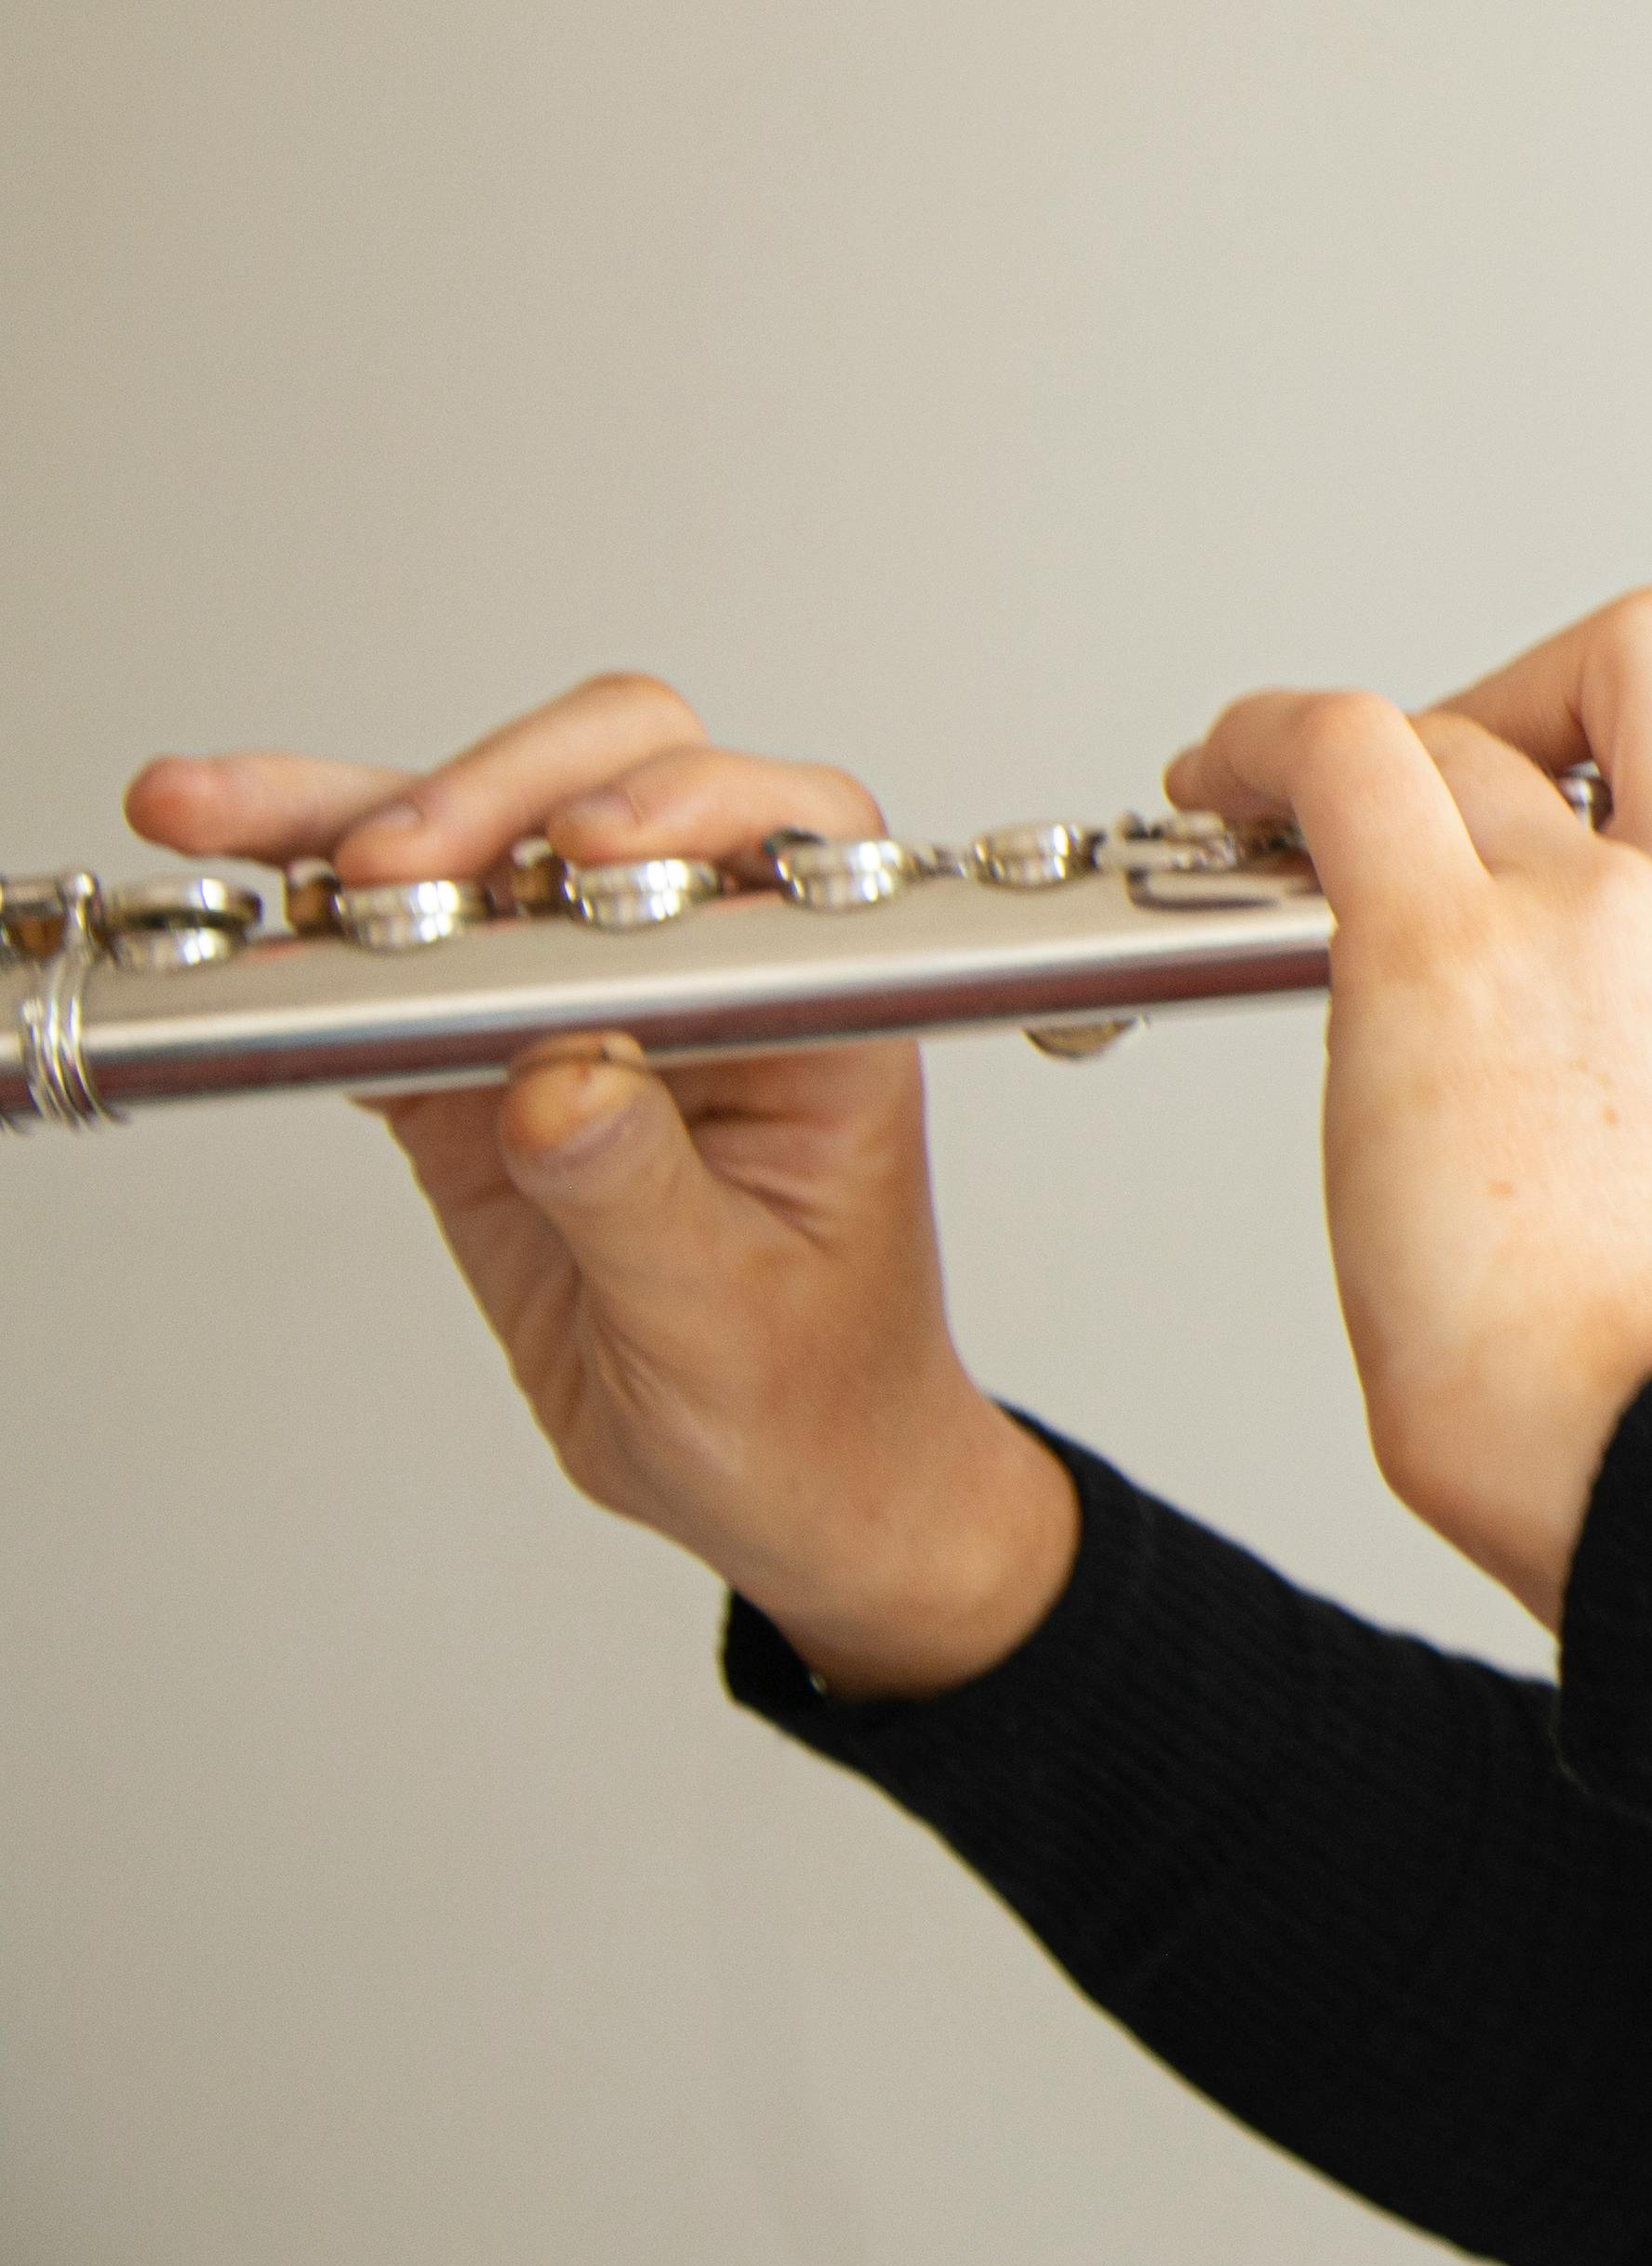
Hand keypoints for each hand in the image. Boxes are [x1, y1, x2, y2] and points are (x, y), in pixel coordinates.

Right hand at [122, 678, 1080, 1696]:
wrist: (779, 1475)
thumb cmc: (809, 1389)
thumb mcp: (732, 1313)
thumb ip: (644, 1192)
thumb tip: (563, 1080)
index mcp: (824, 1004)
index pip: (776, 830)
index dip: (675, 810)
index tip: (581, 856)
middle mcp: (709, 971)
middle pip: (611, 790)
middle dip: (491, 793)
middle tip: (383, 865)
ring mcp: (586, 1003)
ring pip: (477, 862)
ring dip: (346, 823)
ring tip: (212, 810)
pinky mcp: (481, 1061)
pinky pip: (392, 974)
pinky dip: (302, 942)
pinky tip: (231, 914)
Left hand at [1172, 593, 1651, 1631]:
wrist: (1644, 1445)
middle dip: (1571, 688)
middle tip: (1516, 763)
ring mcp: (1591, 910)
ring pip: (1477, 719)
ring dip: (1403, 750)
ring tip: (1325, 799)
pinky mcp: (1435, 951)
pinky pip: (1345, 754)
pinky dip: (1271, 740)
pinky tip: (1232, 774)